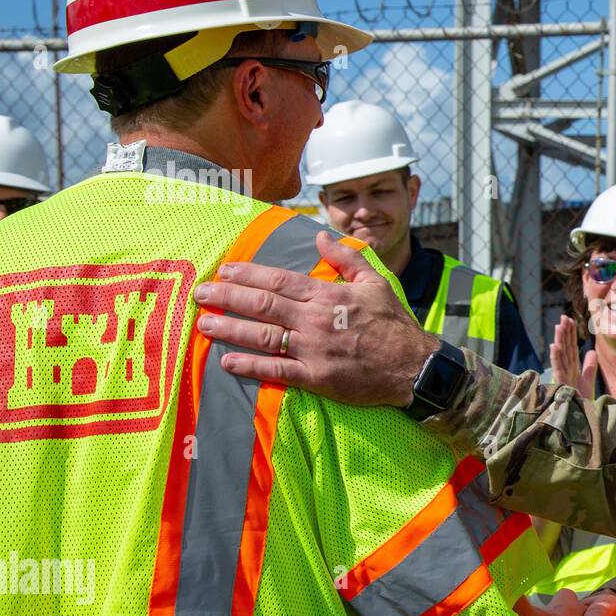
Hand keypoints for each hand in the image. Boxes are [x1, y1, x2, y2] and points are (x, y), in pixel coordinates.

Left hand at [192, 231, 433, 406]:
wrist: (414, 366)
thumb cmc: (394, 324)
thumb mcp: (375, 283)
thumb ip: (346, 259)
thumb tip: (320, 237)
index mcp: (328, 295)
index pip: (279, 280)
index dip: (247, 274)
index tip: (224, 271)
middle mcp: (315, 320)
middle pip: (262, 305)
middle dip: (227, 297)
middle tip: (200, 294)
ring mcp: (314, 350)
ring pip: (263, 336)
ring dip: (230, 329)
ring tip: (204, 325)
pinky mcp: (317, 378)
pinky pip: (277, 371)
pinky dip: (250, 366)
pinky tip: (227, 361)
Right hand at [548, 314, 597, 397]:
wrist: (580, 420)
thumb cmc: (581, 402)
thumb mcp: (587, 381)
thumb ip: (589, 367)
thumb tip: (592, 352)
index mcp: (572, 369)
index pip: (571, 348)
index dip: (570, 334)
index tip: (570, 320)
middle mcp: (565, 371)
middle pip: (565, 348)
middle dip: (564, 333)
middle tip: (564, 317)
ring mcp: (562, 377)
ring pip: (560, 355)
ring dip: (559, 340)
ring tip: (559, 326)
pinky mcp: (561, 384)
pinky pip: (558, 369)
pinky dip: (555, 357)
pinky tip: (554, 346)